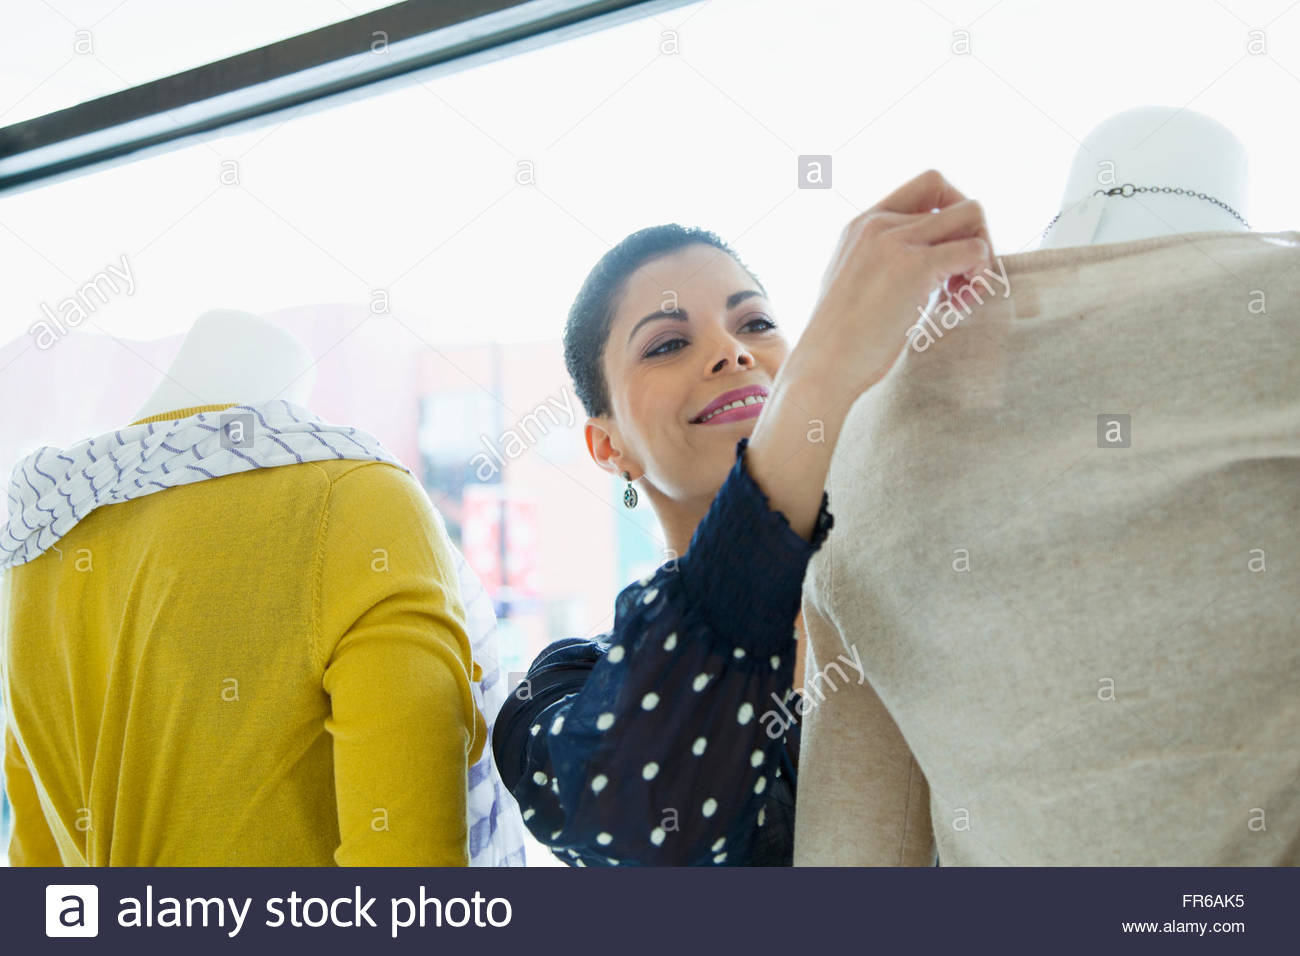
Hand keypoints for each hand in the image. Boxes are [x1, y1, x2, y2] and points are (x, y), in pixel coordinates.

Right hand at [742, 170, 991, 541]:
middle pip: (955, 197)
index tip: (947, 256)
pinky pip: (974, 251)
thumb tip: (931, 267)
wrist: (822, 367)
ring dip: (981, 253)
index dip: (951, 215)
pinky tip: (958, 306)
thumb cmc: (838, 341)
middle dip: (973, 232)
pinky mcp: (914, 268)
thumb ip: (883, 261)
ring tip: (961, 295)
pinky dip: (980, 277)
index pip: (927, 186)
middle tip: (962, 277)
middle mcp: (877, 223)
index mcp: (861, 223)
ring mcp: (895, 242)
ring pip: (972, 215)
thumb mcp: (854, 283)